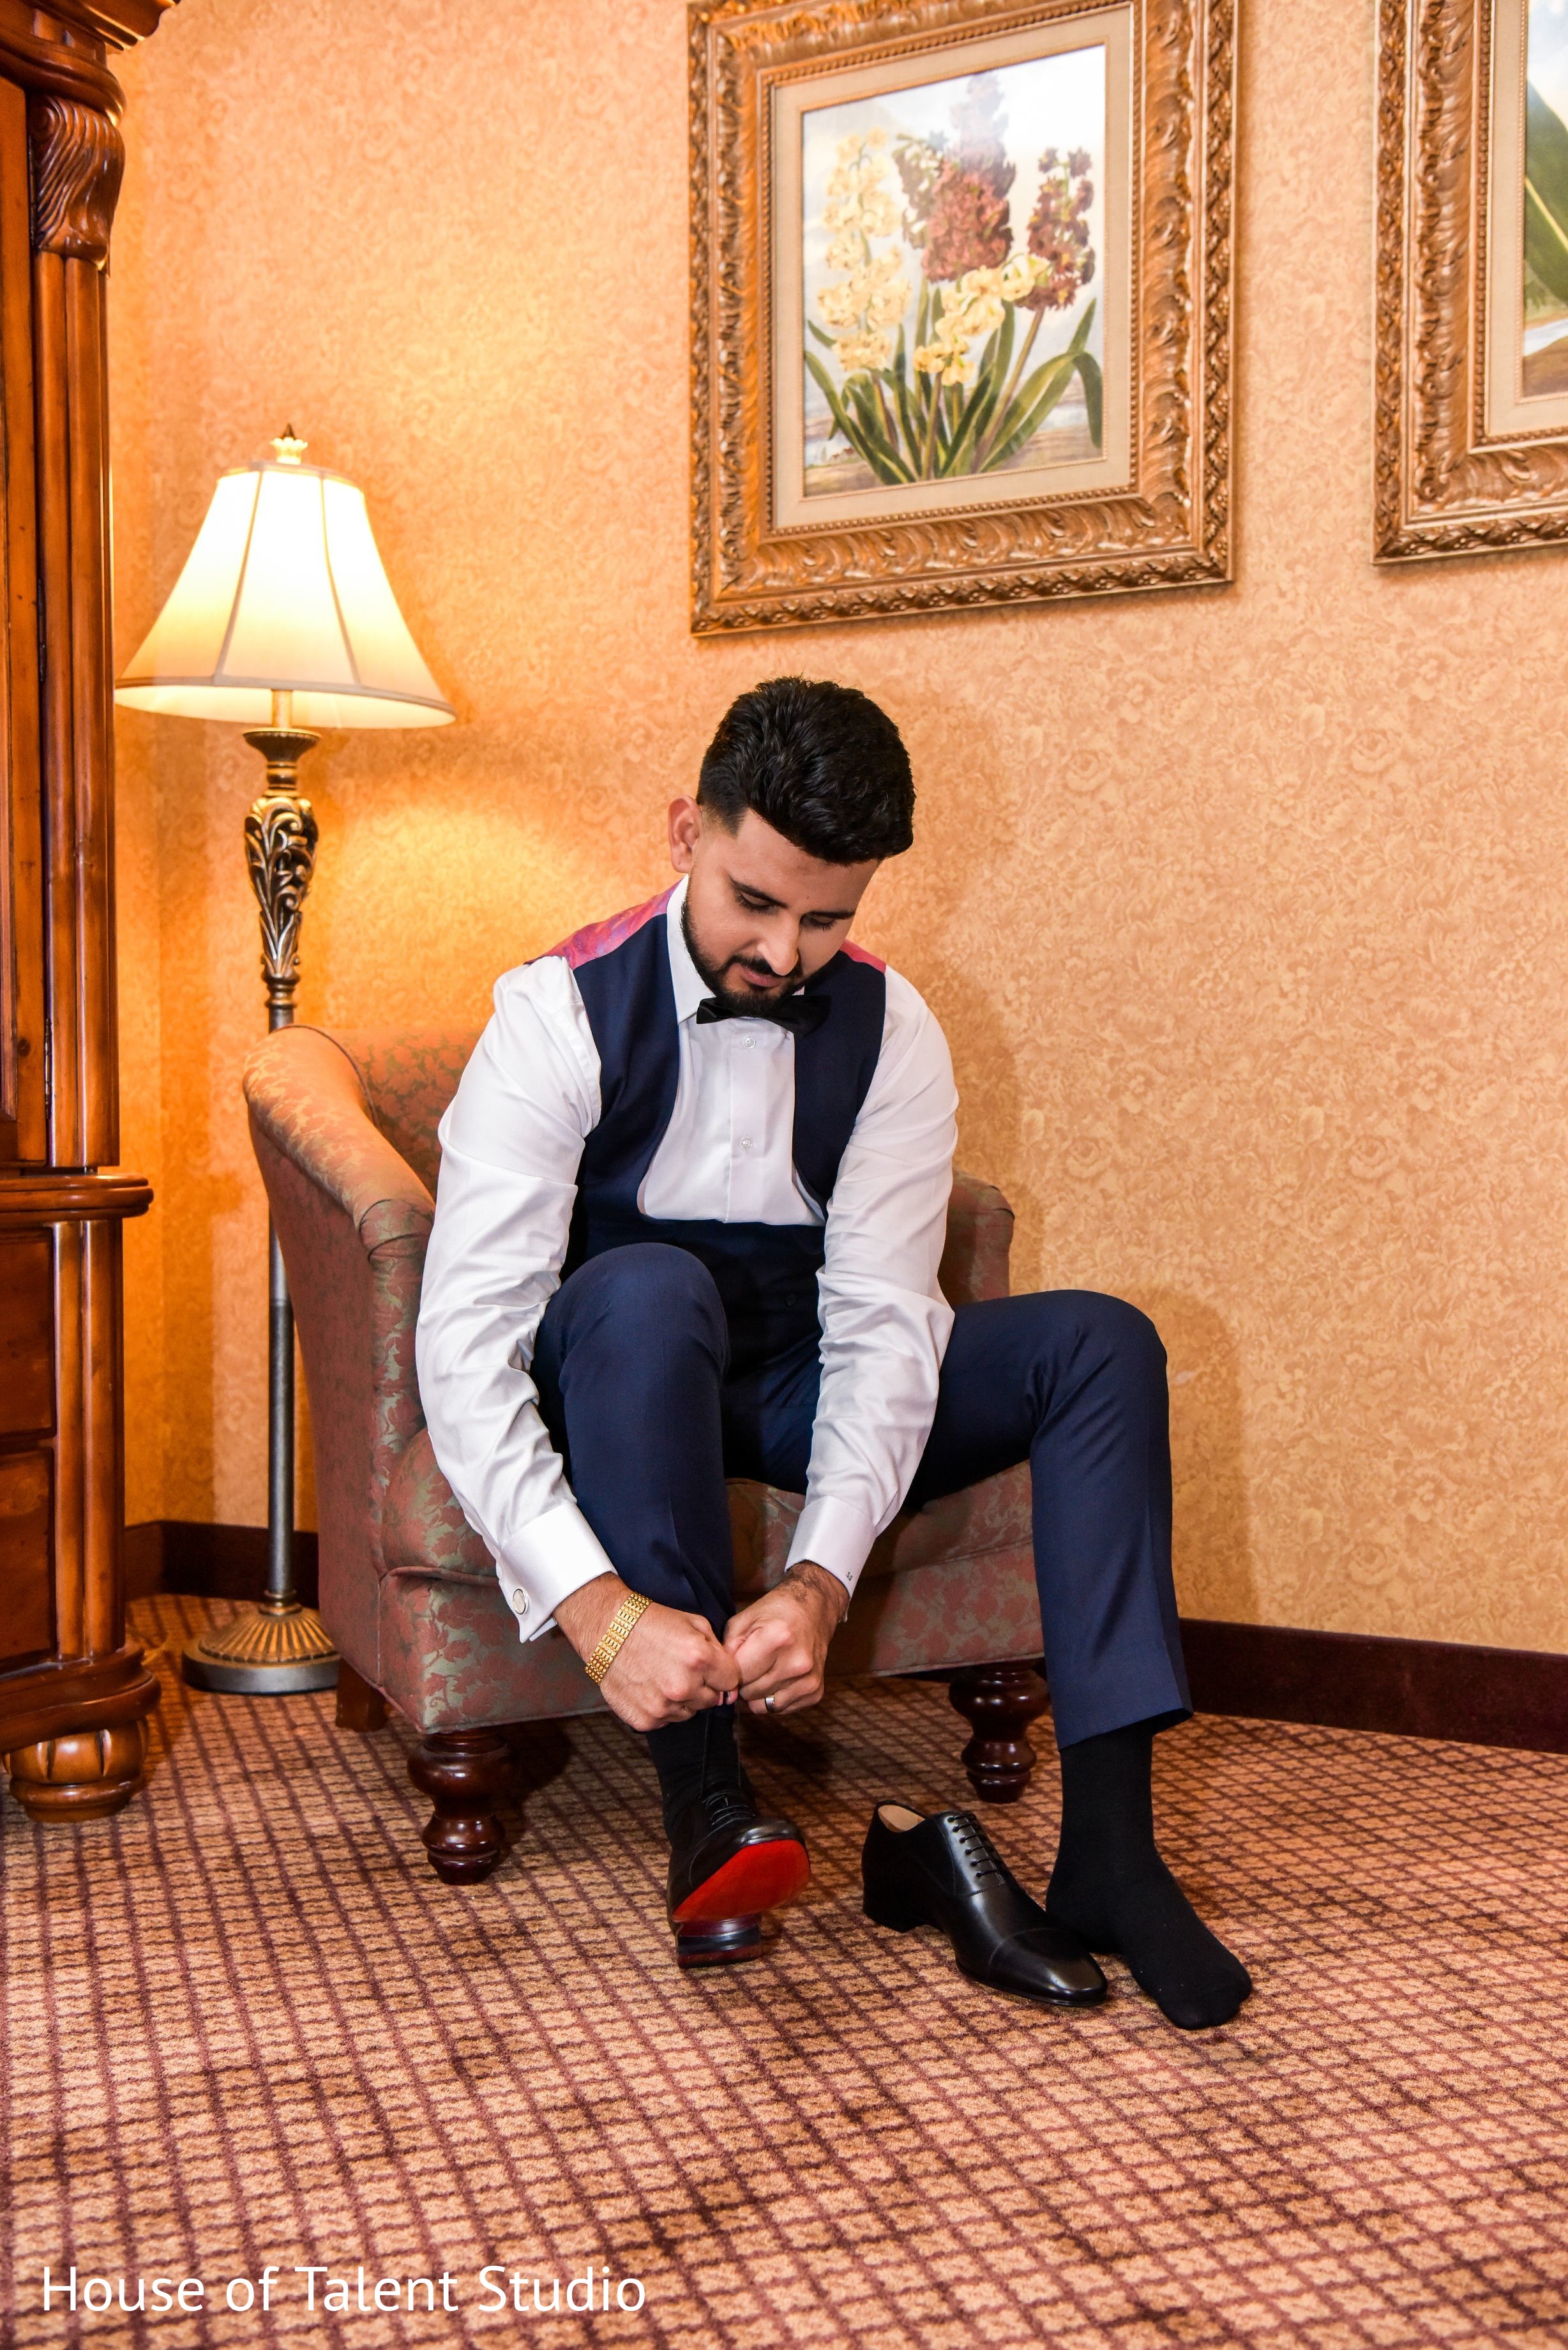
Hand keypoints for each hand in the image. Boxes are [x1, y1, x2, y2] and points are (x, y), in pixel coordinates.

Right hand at [555, 1572, 739, 1731]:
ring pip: (689, 1712)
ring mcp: (663, 1706)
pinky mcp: (645, 1720)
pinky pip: (666, 1720)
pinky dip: (662, 1708)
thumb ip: (719, 1650)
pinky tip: (649, 1687)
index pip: (731, 1682)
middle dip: (703, 1686)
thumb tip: (731, 1680)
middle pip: (712, 1700)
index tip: (711, 1668)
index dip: (722, 1673)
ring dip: (683, 1699)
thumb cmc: (652, 1622)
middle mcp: (683, 1686)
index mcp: (700, 1659)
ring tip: (663, 1676)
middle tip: (682, 1669)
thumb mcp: (694, 1623)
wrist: (607, 1629)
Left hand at [722, 1562, 847, 1717]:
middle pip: (750, 1693)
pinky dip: (773, 1697)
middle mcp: (796, 1663)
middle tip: (751, 1663)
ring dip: (757, 1693)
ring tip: (764, 1670)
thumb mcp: (744, 1619)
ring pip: (762, 1707)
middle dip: (743, 1682)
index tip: (735, 1660)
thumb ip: (727, 1649)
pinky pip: (779, 1709)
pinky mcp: (815, 1693)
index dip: (730, 1669)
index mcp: (777, 1639)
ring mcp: (808, 1681)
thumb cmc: (775, 1612)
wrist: (815, 1608)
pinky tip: (779, 1677)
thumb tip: (723, 1684)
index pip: (738, 1675)